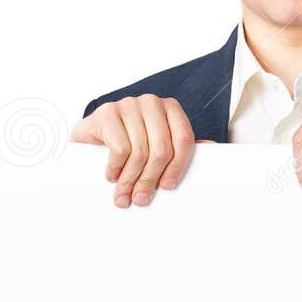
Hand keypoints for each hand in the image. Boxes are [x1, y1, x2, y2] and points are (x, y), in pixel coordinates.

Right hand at [72, 95, 207, 207]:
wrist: (90, 132)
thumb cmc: (128, 137)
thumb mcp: (156, 140)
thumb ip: (178, 144)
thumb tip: (211, 148)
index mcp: (170, 107)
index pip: (183, 140)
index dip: (178, 167)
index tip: (168, 186)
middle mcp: (152, 103)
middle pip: (161, 149)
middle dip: (151, 179)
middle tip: (141, 198)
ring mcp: (128, 105)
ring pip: (140, 152)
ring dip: (131, 180)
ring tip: (124, 194)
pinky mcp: (107, 112)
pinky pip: (119, 148)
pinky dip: (116, 168)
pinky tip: (112, 175)